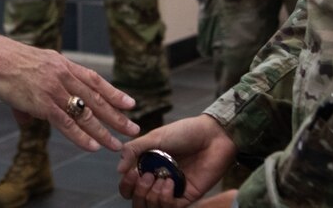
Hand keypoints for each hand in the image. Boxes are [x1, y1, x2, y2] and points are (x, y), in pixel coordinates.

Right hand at [0, 31, 137, 150]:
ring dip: (103, 131)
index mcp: (62, 64)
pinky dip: (81, 136)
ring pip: (85, 114)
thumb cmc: (5, 64)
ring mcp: (54, 89)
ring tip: (117, 144)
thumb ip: (33, 99)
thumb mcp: (29, 71)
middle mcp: (63, 76)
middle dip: (116, 115)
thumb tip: (27, 121)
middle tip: (133, 128)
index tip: (130, 103)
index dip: (113, 92)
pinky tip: (93, 146)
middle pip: (96, 98)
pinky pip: (66, 123)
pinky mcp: (42, 103)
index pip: (94, 80)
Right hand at [117, 114, 236, 205]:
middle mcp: (157, 180)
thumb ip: (134, 150)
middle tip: (146, 176)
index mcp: (148, 166)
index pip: (129, 187)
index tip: (131, 173)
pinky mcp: (186, 196)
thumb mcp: (155, 137)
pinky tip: (169, 182)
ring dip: (151, 195)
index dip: (126, 185)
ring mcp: (172, 190)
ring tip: (159, 178)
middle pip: (138, 201)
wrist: (213, 136)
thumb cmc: (185, 132)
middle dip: (137, 193)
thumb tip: (119, 170)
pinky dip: (164, 198)